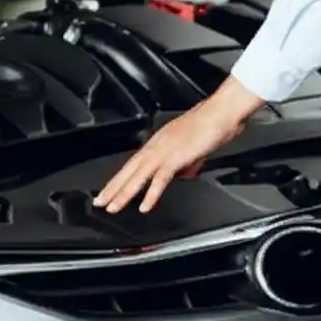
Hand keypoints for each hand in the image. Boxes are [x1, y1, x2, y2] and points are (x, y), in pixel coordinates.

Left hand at [94, 76, 262, 213]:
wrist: (221, 113)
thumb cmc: (212, 125)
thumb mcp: (195, 148)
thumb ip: (188, 162)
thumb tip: (185, 174)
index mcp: (159, 142)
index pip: (134, 163)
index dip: (120, 178)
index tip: (110, 189)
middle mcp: (157, 145)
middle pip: (130, 170)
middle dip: (114, 188)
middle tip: (100, 202)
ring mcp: (165, 151)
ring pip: (139, 176)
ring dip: (124, 193)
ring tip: (112, 207)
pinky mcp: (176, 157)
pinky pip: (160, 179)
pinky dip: (151, 194)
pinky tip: (144, 206)